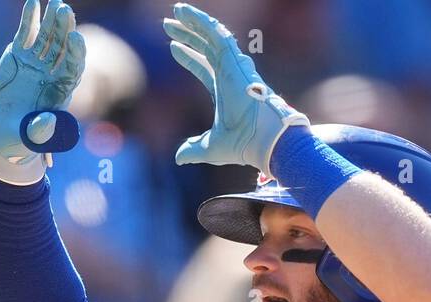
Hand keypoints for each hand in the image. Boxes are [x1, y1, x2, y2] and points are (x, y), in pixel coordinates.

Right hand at [0, 0, 86, 185]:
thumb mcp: (32, 140)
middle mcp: (52, 73)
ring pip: (47, 37)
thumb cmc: (23, 140)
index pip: (75, 67)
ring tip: (55, 2)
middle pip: (64, 47)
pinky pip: (26, 35)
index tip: (77, 38)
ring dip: (51, 20)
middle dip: (65, 29)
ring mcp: (36, 62)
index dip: (77, 52)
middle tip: (65, 11)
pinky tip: (33, 3)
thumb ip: (42, 131)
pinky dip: (30, 19)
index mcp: (62, 90)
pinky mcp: (18, 57)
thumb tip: (50, 121)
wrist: (5, 135)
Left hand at [163, 3, 307, 171]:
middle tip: (168, 25)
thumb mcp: (210, 147)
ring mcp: (234, 66)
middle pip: (206, 47)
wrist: (262, 140)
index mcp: (225, 90)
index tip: (173, 47)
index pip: (204, 67)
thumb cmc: (243, 144)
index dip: (188, 57)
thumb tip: (179, 158)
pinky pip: (218, 34)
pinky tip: (188, 15)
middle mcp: (230, 74)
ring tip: (176, 11)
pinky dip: (203, 23)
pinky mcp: (235, 60)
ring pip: (212, 36)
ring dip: (194, 23)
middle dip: (188, 35)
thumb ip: (193, 149)